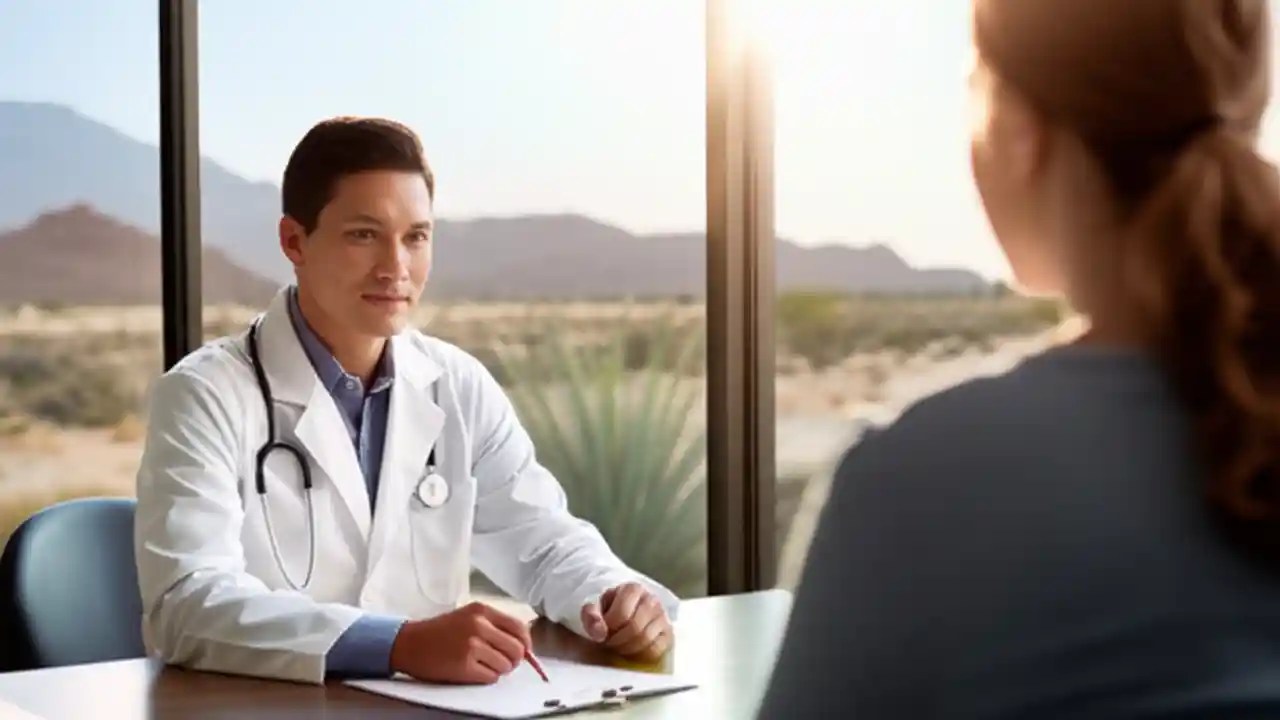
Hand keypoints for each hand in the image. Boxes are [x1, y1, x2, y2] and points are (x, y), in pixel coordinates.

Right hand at [390, 602, 532, 684]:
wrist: (410, 643)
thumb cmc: (440, 632)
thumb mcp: (469, 617)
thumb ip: (494, 626)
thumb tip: (522, 645)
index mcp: (482, 611)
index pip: (520, 628)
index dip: (526, 643)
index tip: (524, 651)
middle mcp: (479, 625)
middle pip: (517, 649)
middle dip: (514, 660)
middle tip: (503, 663)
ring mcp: (472, 645)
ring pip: (506, 665)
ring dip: (499, 670)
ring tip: (483, 665)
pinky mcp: (464, 665)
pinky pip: (491, 677)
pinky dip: (487, 678)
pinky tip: (474, 671)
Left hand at [580, 582, 672, 661]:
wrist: (623, 614)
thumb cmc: (608, 611)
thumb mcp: (595, 609)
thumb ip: (591, 617)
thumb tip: (599, 633)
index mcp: (633, 589)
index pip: (622, 614)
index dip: (609, 628)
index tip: (602, 632)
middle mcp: (652, 600)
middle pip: (635, 627)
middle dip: (618, 641)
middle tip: (609, 643)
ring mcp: (663, 617)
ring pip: (646, 639)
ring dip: (627, 649)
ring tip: (618, 647)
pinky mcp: (668, 634)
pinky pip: (656, 649)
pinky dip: (641, 655)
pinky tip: (631, 651)